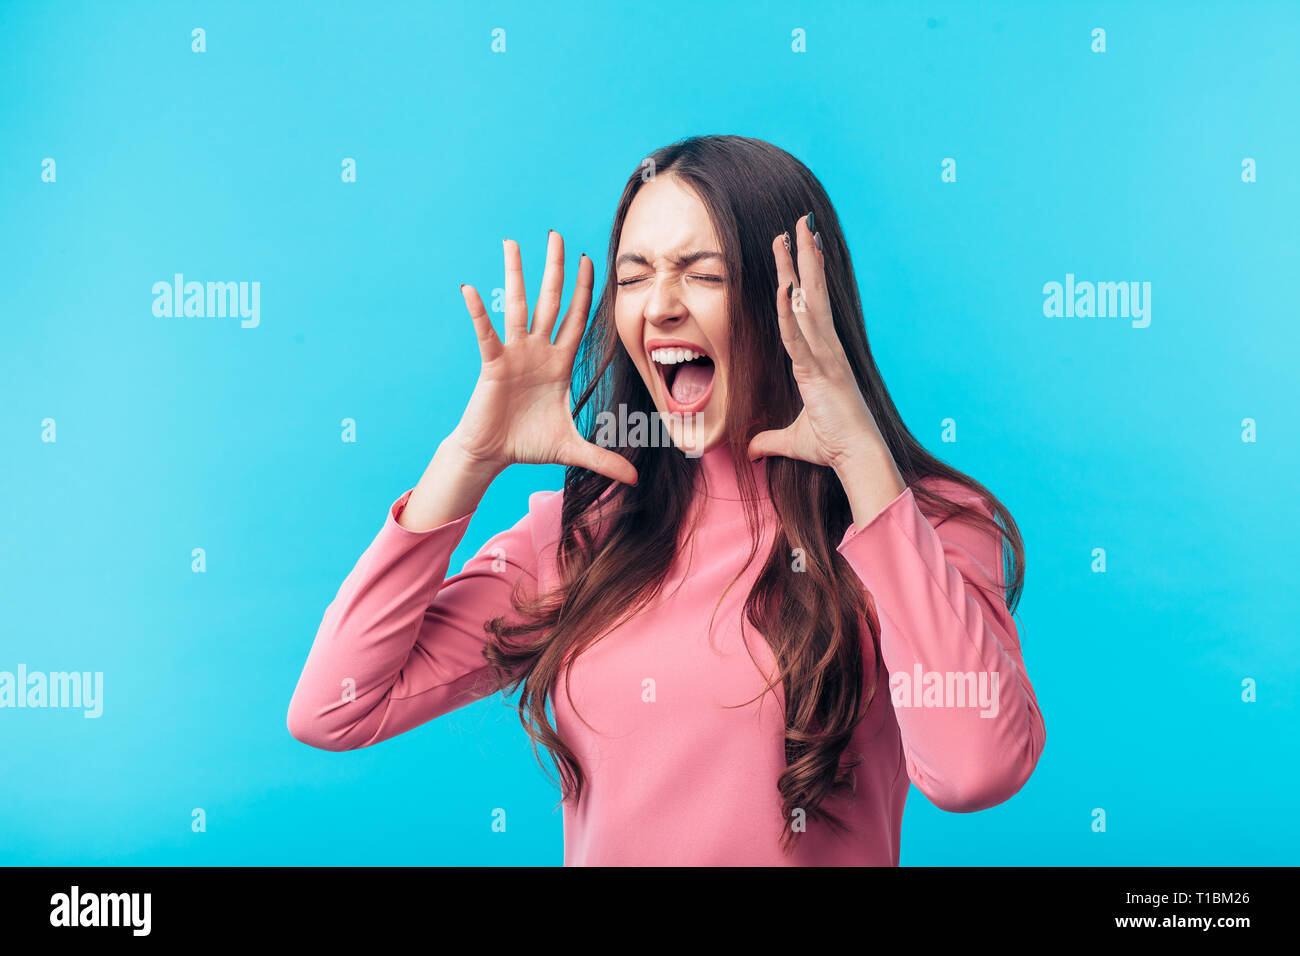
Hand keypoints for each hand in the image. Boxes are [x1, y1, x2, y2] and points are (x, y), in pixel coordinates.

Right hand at [454, 232, 637, 485]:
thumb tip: (636, 480)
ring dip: (515, 275)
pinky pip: (486, 332)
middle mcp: (538, 350)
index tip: (590, 260)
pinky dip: (479, 312)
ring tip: (511, 242)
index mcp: (559, 362)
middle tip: (557, 235)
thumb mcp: (573, 450)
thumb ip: (605, 460)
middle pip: (549, 301)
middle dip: (554, 269)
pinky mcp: (492, 363)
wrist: (494, 454)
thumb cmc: (528, 444)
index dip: (584, 291)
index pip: (576, 319)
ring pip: (518, 306)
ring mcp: (514, 353)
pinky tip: (470, 289)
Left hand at [747, 214, 889, 476]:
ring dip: (802, 268)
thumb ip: (770, 439)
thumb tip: (753, 450)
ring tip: (798, 234)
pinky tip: (786, 287)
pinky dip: (792, 313)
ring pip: (810, 304)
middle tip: (800, 223)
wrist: (858, 458)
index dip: (800, 278)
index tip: (796, 250)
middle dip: (804, 258)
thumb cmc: (833, 446)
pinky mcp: (822, 371)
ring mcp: (826, 357)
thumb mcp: (793, 441)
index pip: (806, 309)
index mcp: (820, 357)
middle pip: (811, 294)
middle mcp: (825, 349)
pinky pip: (801, 337)